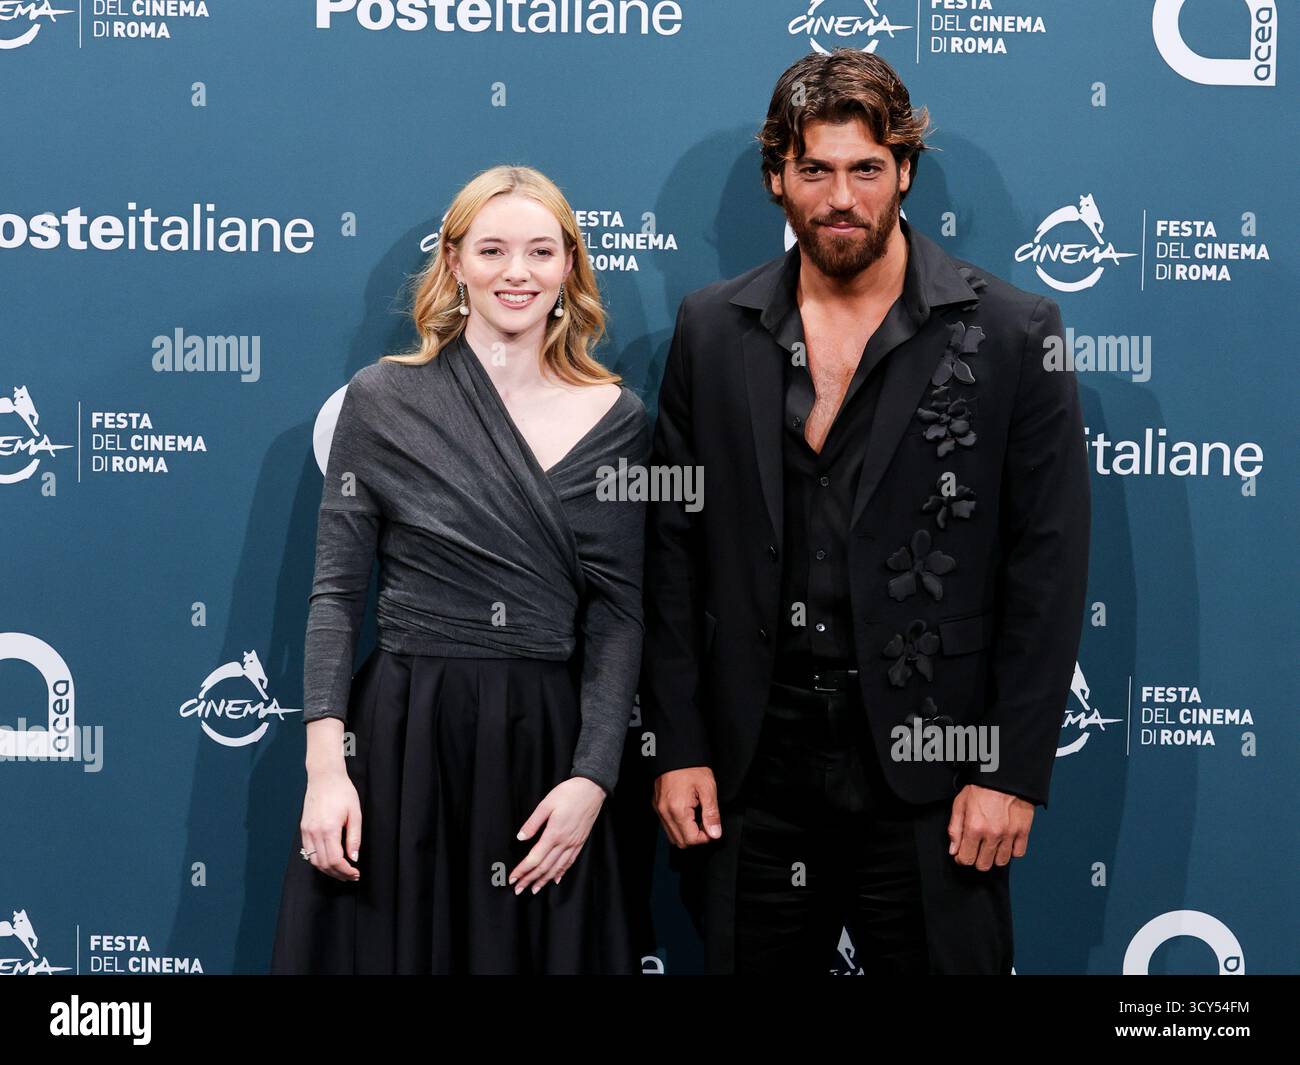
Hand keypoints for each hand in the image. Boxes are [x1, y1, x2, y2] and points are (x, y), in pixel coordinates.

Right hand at [300, 763, 361, 881]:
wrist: (324, 777)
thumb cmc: (342, 791)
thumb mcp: (355, 813)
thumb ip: (354, 837)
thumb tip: (353, 857)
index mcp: (329, 828)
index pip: (335, 860)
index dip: (346, 871)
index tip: (355, 873)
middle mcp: (315, 832)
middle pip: (324, 864)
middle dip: (338, 874)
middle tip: (350, 876)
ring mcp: (307, 831)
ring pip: (314, 860)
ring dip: (327, 870)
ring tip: (341, 871)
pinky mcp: (304, 828)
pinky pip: (308, 851)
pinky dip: (318, 860)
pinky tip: (329, 861)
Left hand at [509, 777, 605, 894]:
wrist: (592, 788)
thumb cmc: (569, 793)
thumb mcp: (546, 803)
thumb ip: (533, 822)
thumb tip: (520, 838)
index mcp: (554, 833)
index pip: (535, 858)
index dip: (523, 870)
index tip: (513, 878)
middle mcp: (564, 842)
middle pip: (544, 867)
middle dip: (530, 879)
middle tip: (519, 889)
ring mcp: (574, 843)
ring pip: (557, 868)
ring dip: (544, 880)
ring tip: (534, 889)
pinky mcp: (580, 842)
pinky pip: (569, 862)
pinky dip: (561, 873)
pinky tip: (555, 879)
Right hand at [653, 766, 721, 846]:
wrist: (675, 753)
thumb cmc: (691, 768)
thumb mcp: (708, 789)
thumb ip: (711, 814)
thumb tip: (715, 833)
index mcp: (678, 809)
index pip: (691, 839)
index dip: (705, 837)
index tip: (712, 826)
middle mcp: (665, 812)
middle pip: (680, 842)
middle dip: (695, 837)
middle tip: (705, 822)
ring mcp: (659, 810)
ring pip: (672, 836)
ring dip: (686, 832)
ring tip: (697, 817)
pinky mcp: (657, 806)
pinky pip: (667, 825)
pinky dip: (678, 825)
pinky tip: (687, 813)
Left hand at [947, 784, 1033, 870]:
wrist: (1004, 776)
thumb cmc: (981, 788)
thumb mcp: (960, 804)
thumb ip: (955, 829)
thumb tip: (954, 850)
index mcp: (974, 827)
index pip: (966, 859)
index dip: (962, 859)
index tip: (962, 854)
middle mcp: (992, 834)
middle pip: (983, 865)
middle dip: (977, 859)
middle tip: (976, 850)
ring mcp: (1009, 834)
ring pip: (1001, 862)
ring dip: (994, 857)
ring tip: (991, 846)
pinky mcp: (1023, 831)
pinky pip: (1018, 854)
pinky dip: (1011, 851)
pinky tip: (1005, 842)